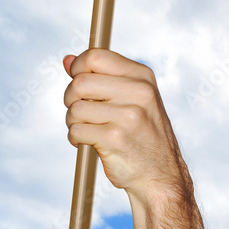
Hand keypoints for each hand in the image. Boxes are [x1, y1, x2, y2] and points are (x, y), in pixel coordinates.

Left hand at [64, 48, 190, 210]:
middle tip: (81, 110)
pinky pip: (76, 131)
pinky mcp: (115, 138)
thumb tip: (67, 60)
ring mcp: (129, 115)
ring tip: (89, 129)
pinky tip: (91, 142)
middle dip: (71, 98)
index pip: (95, 57)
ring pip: (75, 109)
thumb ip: (101, 76)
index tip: (79, 83)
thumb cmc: (142, 133)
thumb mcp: (132, 97)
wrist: (160, 172)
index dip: (78, 68)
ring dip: (73, 121)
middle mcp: (139, 92)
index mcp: (142, 76)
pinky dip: (76, 138)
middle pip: (80, 82)